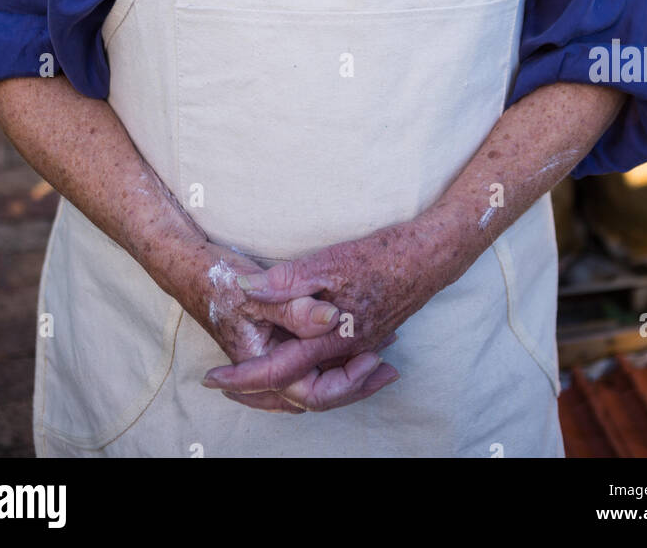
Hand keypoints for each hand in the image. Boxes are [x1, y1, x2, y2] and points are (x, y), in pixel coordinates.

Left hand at [202, 219, 444, 410]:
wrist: (432, 256)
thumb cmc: (384, 255)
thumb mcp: (330, 261)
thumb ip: (289, 281)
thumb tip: (247, 289)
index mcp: (331, 337)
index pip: (279, 371)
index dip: (243, 378)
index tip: (213, 379)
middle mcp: (346, 350)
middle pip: (300, 391)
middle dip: (262, 392)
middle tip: (229, 384)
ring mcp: (362, 346)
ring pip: (321, 381)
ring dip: (289, 383)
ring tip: (258, 377)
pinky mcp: (372, 335)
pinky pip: (339, 367)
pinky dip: (317, 370)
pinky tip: (306, 357)